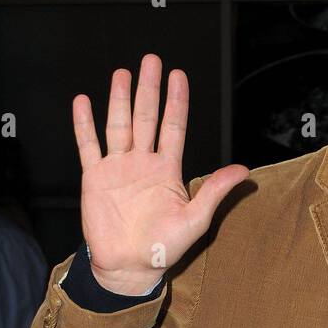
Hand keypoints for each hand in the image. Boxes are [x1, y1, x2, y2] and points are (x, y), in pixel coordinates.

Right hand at [72, 53, 249, 294]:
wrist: (130, 267)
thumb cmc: (163, 248)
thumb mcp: (196, 219)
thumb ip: (215, 191)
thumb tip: (243, 170)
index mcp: (167, 171)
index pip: (173, 127)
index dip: (176, 101)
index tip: (178, 76)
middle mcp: (143, 163)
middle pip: (146, 118)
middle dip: (148, 90)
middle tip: (151, 61)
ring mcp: (118, 168)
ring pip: (118, 125)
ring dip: (119, 99)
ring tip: (122, 73)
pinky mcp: (95, 177)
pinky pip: (88, 145)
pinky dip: (84, 124)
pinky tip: (84, 102)